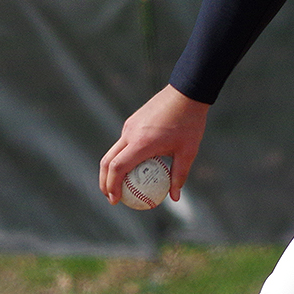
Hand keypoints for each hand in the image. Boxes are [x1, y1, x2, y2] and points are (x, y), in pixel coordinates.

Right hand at [100, 85, 208, 205]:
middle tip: (110, 197)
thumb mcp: (188, 152)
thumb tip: (175, 198)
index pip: (117, 167)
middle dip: (104, 182)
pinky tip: (132, 166)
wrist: (186, 92)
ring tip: (118, 185)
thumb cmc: (190, 123)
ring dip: (111, 169)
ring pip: (113, 151)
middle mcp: (130, 134)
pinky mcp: (132, 121)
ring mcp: (129, 126)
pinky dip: (121, 157)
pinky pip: (122, 143)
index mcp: (142, 143)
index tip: (115, 200)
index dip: (112, 186)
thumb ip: (179, 176)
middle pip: (107, 161)